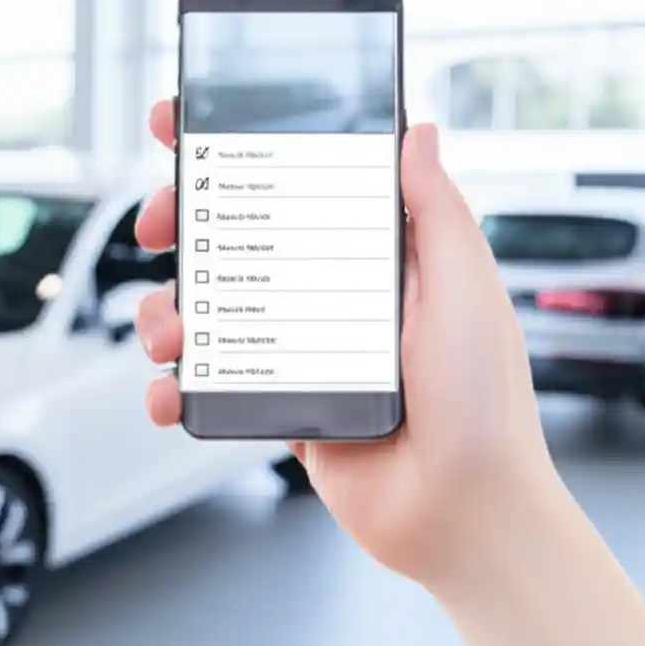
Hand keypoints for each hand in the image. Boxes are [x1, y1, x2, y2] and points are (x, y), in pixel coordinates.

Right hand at [135, 99, 558, 586]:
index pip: (297, 188)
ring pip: (209, 314)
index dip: (240, 153)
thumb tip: (415, 133)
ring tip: (169, 333)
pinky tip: (171, 395)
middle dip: (183, 225)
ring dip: (167, 312)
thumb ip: (436, 212)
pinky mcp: (278, 409)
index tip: (186, 130)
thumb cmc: (484, 407)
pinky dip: (175, 391)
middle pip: (236, 243)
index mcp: (374, 262)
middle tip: (159, 226)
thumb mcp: (467, 290)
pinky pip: (211, 389)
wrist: (461, 515)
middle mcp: (329, 302)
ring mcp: (297, 356)